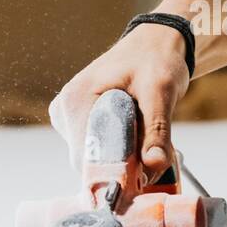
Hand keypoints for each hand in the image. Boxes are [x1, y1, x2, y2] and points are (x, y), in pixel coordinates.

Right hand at [48, 22, 189, 182]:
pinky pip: (100, 150)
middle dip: (125, 168)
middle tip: (157, 162)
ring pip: (97, 159)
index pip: (86, 157)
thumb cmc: (156, 60)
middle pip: (91, 162)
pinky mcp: (81, 124)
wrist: (154, 45)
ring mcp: (70, 119)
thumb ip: (157, 130)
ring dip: (126, 160)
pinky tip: (140, 138)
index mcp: (75, 101)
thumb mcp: (161, 92)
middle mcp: (65, 112)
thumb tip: (154, 166)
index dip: (115, 175)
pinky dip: (123, 152)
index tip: (144, 182)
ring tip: (151, 144)